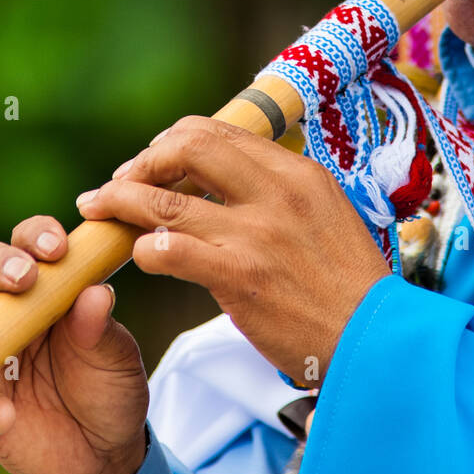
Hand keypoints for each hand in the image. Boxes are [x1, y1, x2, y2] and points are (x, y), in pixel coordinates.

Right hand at [0, 217, 148, 473]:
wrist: (105, 451)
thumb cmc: (108, 387)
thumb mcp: (117, 357)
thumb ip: (102, 330)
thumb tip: (96, 293)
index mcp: (47, 291)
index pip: (29, 245)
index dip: (36, 236)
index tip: (57, 247)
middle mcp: (10, 316)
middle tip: (24, 278)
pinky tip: (5, 413)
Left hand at [77, 118, 389, 384]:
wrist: (375, 340)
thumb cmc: (347, 285)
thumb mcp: (325, 214)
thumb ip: (277, 192)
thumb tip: (225, 178)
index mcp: (297, 171)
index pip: (219, 133)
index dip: (174, 142)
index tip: (154, 162)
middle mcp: (277, 190)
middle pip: (188, 146)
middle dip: (144, 160)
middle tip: (121, 181)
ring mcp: (256, 232)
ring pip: (165, 200)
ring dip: (121, 200)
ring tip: (98, 210)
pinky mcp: (239, 276)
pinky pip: (170, 250)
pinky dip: (145, 250)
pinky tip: (141, 258)